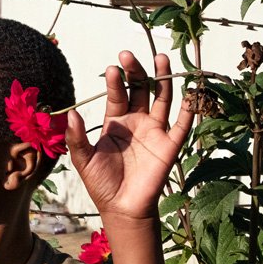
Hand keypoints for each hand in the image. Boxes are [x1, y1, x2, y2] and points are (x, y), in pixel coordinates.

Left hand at [66, 51, 193, 221]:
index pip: (117, 94)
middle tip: (129, 55)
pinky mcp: (170, 145)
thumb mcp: (84, 159)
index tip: (112, 68)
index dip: (115, 82)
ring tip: (160, 57)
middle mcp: (136, 121)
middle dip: (135, 72)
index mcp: (115, 121)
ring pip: (162, 99)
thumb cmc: (101, 183)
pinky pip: (182, 124)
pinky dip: (188, 109)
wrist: (122, 208)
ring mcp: (155, 131)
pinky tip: (191, 92)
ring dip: (162, 79)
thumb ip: (76, 137)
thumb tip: (71, 114)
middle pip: (139, 89)